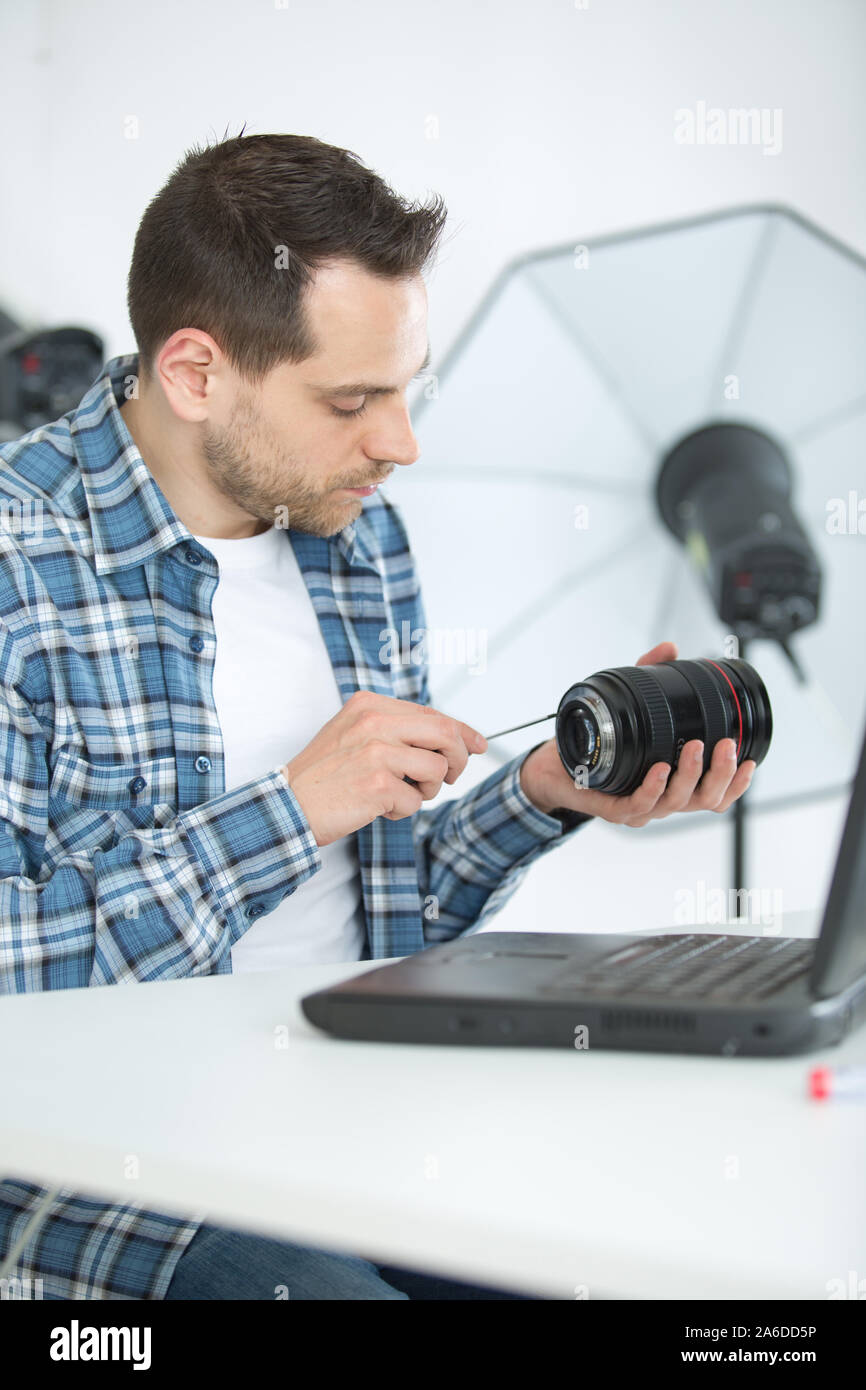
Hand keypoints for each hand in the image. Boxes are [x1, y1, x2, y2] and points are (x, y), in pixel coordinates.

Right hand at [281, 689, 485, 846]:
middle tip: (447, 778)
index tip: (478, 745)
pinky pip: (416, 801)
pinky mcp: (377, 784)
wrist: (287, 806)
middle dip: (458, 759)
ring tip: (400, 794)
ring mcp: (376, 752)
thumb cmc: (324, 775)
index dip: (462, 731)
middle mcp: (373, 722)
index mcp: (369, 704)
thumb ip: (395, 728)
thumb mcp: (354, 734)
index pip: (432, 713)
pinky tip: (378, 809)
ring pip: (437, 769)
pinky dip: (403, 811)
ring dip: (427, 790)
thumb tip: (450, 736)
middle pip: (445, 733)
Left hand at [520, 641, 755, 827]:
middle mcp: (662, 798)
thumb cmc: (598, 743)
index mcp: (674, 783)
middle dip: (721, 774)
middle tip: (724, 745)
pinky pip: (639, 805)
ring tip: (695, 746)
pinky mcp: (613, 808)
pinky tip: (661, 769)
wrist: (555, 765)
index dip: (737, 782)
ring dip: (692, 775)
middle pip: (706, 800)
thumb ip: (651, 676)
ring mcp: (639, 807)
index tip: (749, 759)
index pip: (716, 793)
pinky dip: (653, 787)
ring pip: (677, 803)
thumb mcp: (629, 704)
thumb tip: (671, 648)